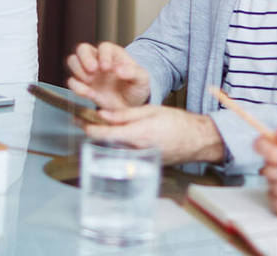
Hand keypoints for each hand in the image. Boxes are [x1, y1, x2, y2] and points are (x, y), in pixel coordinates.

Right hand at [66, 41, 150, 108]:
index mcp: (114, 54)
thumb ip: (133, 72)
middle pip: (82, 49)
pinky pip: (72, 81)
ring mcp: (88, 72)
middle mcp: (98, 60)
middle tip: (93, 70)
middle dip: (85, 58)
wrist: (130, 106)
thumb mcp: (142, 79)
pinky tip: (89, 93)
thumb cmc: (136, 88)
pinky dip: (76, 86)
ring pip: (73, 61)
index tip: (107, 68)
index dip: (103, 56)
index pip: (104, 47)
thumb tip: (118, 69)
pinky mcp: (83, 85)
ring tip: (90, 81)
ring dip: (78, 70)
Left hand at [83, 105, 225, 164]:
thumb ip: (125, 115)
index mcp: (138, 135)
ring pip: (114, 150)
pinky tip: (115, 136)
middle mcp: (136, 151)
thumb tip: (103, 114)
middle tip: (83, 121)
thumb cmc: (177, 122)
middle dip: (94, 133)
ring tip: (96, 126)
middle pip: (106, 144)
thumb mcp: (151, 111)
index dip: (90, 128)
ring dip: (104, 140)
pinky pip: (124, 154)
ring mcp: (140, 160)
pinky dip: (116, 145)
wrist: (197, 141)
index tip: (80, 121)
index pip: (105, 135)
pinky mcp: (143, 164)